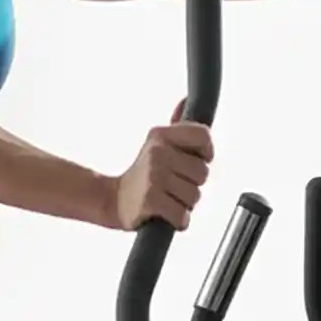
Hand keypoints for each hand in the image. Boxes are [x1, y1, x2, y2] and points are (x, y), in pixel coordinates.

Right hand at [111, 98, 214, 231]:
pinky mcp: (151, 201)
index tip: (195, 160)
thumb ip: (177, 127)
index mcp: (161, 135)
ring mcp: (154, 176)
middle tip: (173, 185)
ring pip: (195, 196)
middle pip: (203, 172)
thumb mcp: (156, 144)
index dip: (206, 152)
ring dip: (185, 203)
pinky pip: (183, 215)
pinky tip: (166, 213)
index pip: (203, 135)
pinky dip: (178, 220)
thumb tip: (185, 100)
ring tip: (167, 198)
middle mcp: (158, 152)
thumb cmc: (142, 173)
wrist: (114, 199)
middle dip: (193, 184)